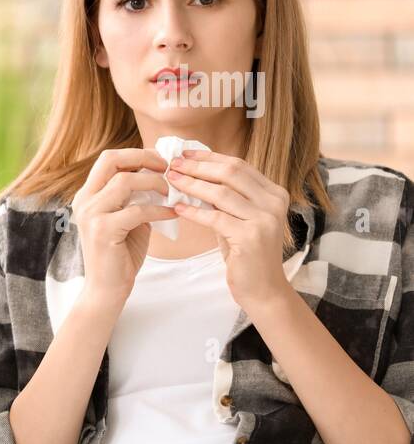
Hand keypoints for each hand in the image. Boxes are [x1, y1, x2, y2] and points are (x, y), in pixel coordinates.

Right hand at [70, 148, 177, 303]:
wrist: (106, 289)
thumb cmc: (120, 254)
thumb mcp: (127, 218)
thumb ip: (136, 197)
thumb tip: (162, 176)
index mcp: (88, 194)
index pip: (109, 158)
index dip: (138, 154)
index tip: (161, 161)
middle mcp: (85, 200)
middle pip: (111, 160)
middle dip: (144, 158)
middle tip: (167, 168)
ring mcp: (91, 214)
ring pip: (125, 181)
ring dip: (155, 184)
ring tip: (171, 193)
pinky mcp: (102, 231)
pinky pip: (137, 210)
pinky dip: (159, 209)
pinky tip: (173, 213)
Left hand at [165, 149, 295, 309]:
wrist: (262, 289)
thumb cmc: (245, 253)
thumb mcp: (238, 218)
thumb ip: (225, 198)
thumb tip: (192, 174)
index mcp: (274, 193)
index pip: (239, 165)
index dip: (209, 157)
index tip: (184, 154)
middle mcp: (274, 202)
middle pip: (231, 173)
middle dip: (198, 167)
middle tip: (173, 164)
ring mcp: (265, 219)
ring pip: (222, 193)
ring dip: (192, 185)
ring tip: (170, 181)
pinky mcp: (251, 237)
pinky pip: (216, 217)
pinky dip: (194, 211)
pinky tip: (177, 208)